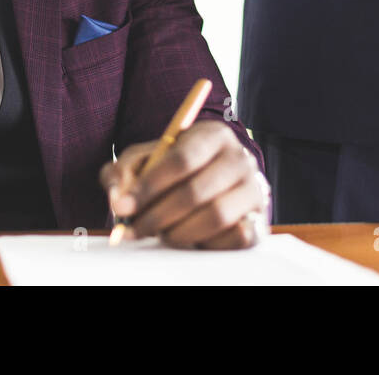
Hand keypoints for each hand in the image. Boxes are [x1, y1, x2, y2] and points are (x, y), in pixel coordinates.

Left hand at [100, 121, 268, 249]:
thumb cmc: (176, 173)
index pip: (182, 158)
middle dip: (157, 215)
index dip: (149, 185)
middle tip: (134, 229)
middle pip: (196, 191)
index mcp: (213, 135)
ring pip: (216, 216)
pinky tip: (191, 239)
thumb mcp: (146, 161)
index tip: (123, 206)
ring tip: (162, 234)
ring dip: (179, 232)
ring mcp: (254, 189)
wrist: (217, 188)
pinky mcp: (260, 220)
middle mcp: (240, 158)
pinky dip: (208, 243)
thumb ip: (123, 172)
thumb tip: (117, 195)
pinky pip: (236, 238)